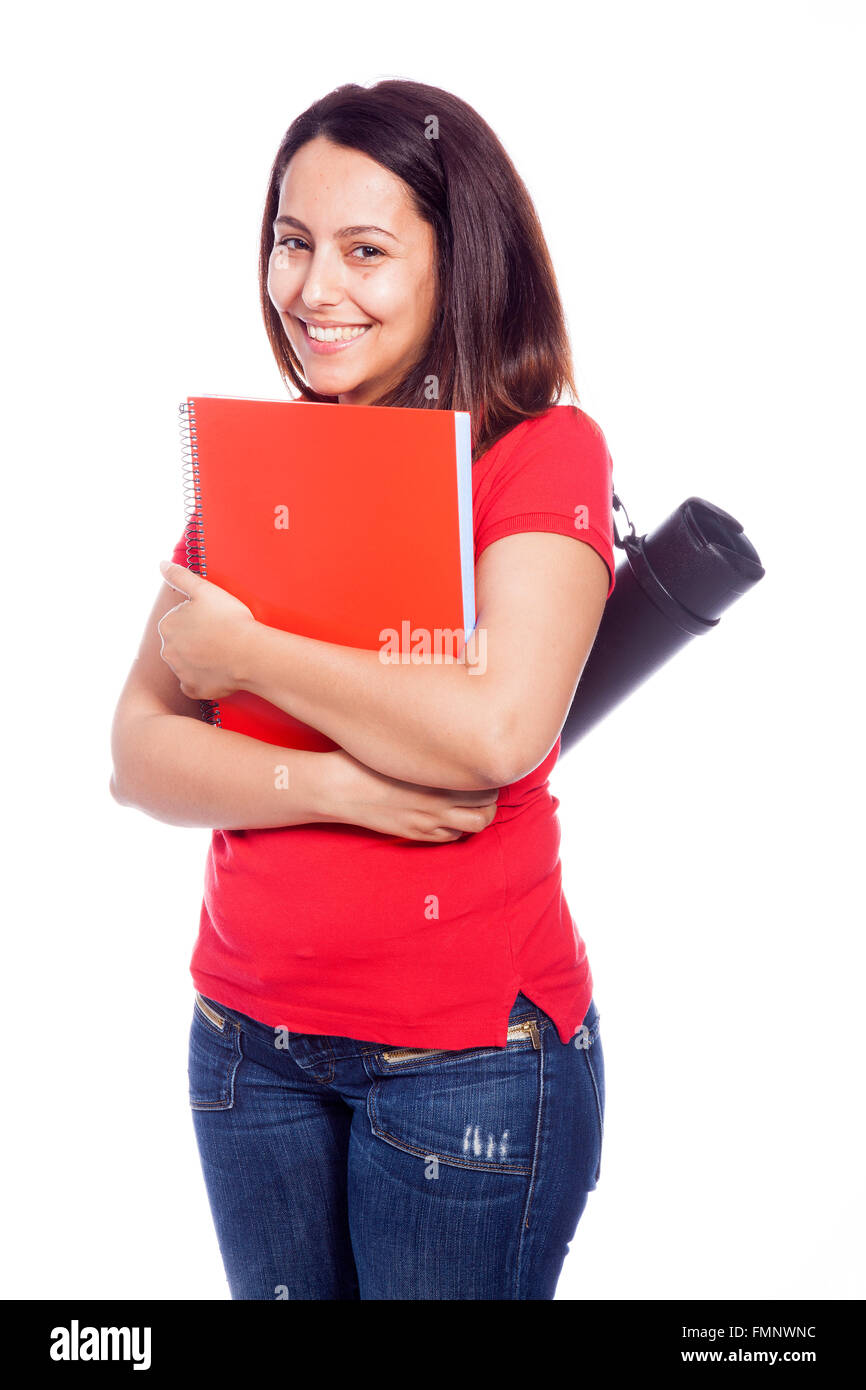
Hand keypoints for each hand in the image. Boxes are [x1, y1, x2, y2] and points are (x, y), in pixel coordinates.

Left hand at [157, 560, 256, 700]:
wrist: (250, 654)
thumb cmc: (229, 620)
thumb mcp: (204, 589)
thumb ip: (180, 576)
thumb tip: (161, 565)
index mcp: (167, 625)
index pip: (178, 618)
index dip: (198, 617)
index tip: (215, 618)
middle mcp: (168, 650)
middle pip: (181, 642)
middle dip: (196, 639)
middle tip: (220, 635)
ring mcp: (180, 672)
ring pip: (187, 663)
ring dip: (200, 658)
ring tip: (223, 652)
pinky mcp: (194, 689)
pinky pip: (194, 684)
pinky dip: (203, 679)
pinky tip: (218, 671)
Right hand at [328, 749, 499, 842]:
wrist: (338, 788)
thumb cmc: (366, 758)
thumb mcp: (403, 743)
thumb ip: (433, 743)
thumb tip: (452, 730)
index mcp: (440, 775)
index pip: (488, 782)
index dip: (490, 775)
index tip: (483, 766)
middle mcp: (440, 802)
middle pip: (488, 807)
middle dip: (490, 797)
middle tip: (481, 785)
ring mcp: (428, 821)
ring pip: (475, 826)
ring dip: (479, 815)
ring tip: (471, 803)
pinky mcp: (415, 833)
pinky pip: (450, 838)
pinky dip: (457, 828)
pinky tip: (448, 815)